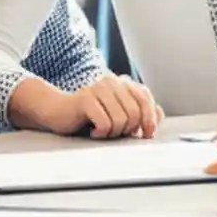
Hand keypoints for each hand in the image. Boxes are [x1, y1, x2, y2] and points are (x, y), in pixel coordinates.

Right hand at [38, 75, 164, 138]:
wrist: (57, 111)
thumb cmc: (89, 115)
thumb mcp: (117, 114)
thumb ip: (139, 112)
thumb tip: (159, 114)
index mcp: (123, 83)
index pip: (146, 99)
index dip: (150, 120)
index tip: (146, 135)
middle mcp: (112, 82)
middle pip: (135, 113)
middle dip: (128, 130)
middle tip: (116, 134)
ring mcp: (98, 88)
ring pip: (121, 120)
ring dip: (113, 133)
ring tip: (103, 131)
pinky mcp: (86, 98)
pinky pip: (105, 123)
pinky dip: (101, 133)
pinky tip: (93, 131)